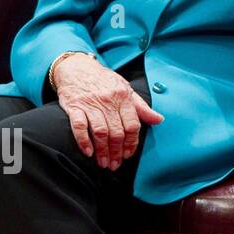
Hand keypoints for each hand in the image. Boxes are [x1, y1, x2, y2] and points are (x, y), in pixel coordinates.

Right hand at [53, 55, 163, 170]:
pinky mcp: (73, 106)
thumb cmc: (103, 81)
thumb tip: (159, 120)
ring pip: (100, 131)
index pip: (133, 125)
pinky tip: (88, 152)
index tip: (128, 155)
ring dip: (102, 151)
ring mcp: (90, 104)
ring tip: (103, 163)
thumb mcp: (126, 89)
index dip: (132, 143)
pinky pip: (79, 126)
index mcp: (124, 97)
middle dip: (117, 152)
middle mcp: (108, 101)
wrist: (77, 67)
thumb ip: (141, 107)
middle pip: (117, 132)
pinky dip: (83, 141)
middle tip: (115, 165)